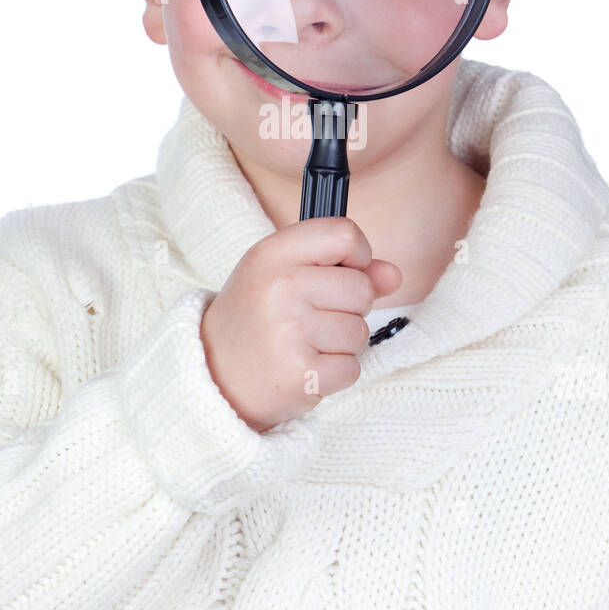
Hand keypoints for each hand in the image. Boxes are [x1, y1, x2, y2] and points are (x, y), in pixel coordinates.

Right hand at [199, 217, 401, 431]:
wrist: (214, 374)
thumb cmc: (258, 317)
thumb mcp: (287, 276)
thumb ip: (345, 269)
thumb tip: (394, 275)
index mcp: (274, 253)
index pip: (345, 234)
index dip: (356, 256)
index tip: (339, 272)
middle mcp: (281, 286)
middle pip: (361, 287)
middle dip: (348, 308)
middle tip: (309, 318)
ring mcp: (291, 331)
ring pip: (360, 331)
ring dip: (341, 344)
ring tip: (303, 344)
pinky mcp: (302, 373)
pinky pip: (352, 367)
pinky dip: (335, 374)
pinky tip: (305, 368)